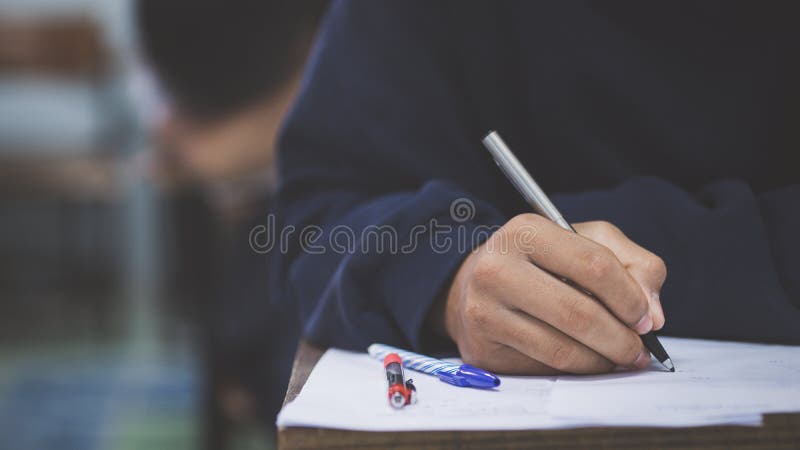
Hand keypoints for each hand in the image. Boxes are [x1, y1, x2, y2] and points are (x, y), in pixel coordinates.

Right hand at [441, 214, 666, 374]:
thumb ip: (633, 264)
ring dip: (603, 360)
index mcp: (525, 231)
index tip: (646, 318)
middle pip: (579, 314)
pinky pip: (544, 368)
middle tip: (640, 349)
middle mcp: (496, 268)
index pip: (594, 266)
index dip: (631, 298)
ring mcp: (484, 311)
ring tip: (620, 357)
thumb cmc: (539, 260)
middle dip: (621, 339)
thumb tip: (653, 315)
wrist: (473, 284)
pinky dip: (577, 370)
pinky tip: (588, 360)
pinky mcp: (483, 349)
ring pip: (562, 349)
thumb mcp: (586, 242)